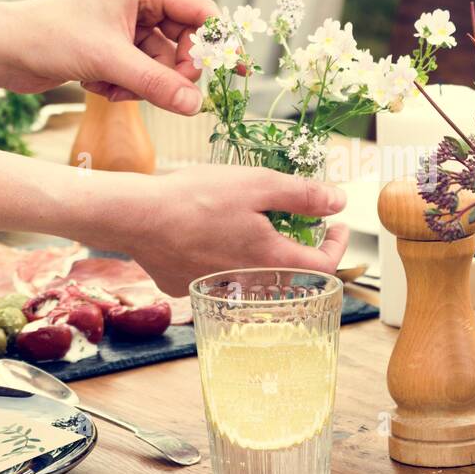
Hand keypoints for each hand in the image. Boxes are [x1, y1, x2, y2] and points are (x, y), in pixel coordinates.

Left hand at [0, 0, 217, 115]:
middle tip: (161, 92)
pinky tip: (95, 87)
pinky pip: (139, 78)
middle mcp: (141, 4)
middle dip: (171, 74)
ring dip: (141, 86)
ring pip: (161, 68)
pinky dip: (123, 89)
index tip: (234, 75)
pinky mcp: (114, 53)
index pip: (201, 13)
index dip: (219, 44)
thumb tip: (197, 106)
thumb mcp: (109, 63)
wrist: (5, 50)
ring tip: (110, 86)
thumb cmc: (52, 38)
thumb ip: (156, 84)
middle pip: (185, 46)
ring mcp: (127, 30)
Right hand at [72, 167, 349, 295]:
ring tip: (242, 224)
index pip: (323, 265)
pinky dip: (216, 259)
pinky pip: (211, 277)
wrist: (136, 216)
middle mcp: (246, 283)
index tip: (335, 226)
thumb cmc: (196, 197)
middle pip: (285, 273)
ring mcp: (213, 289)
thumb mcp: (258, 184)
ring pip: (248, 277)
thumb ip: (303, 195)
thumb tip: (338, 202)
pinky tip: (201, 237)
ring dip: (255, 254)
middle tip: (287, 219)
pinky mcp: (184, 287)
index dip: (337, 245)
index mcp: (271, 259)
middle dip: (294, 246)